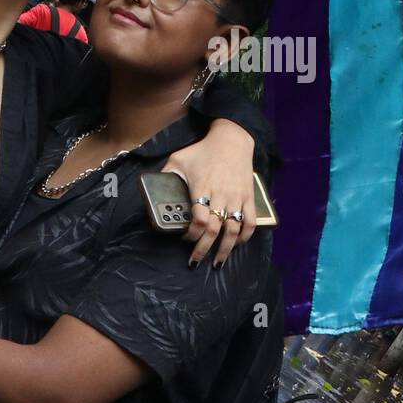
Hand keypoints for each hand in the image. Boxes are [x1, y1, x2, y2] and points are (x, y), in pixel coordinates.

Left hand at [163, 121, 256, 267]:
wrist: (232, 140)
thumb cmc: (203, 150)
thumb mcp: (179, 158)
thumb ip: (166, 174)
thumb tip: (153, 188)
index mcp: (202, 188)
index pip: (199, 219)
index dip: (191, 234)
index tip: (184, 238)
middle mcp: (220, 195)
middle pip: (214, 230)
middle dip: (203, 249)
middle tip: (195, 261)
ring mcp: (236, 198)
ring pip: (233, 230)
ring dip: (225, 249)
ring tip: (217, 262)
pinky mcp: (248, 197)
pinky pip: (249, 222)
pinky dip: (244, 236)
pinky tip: (237, 244)